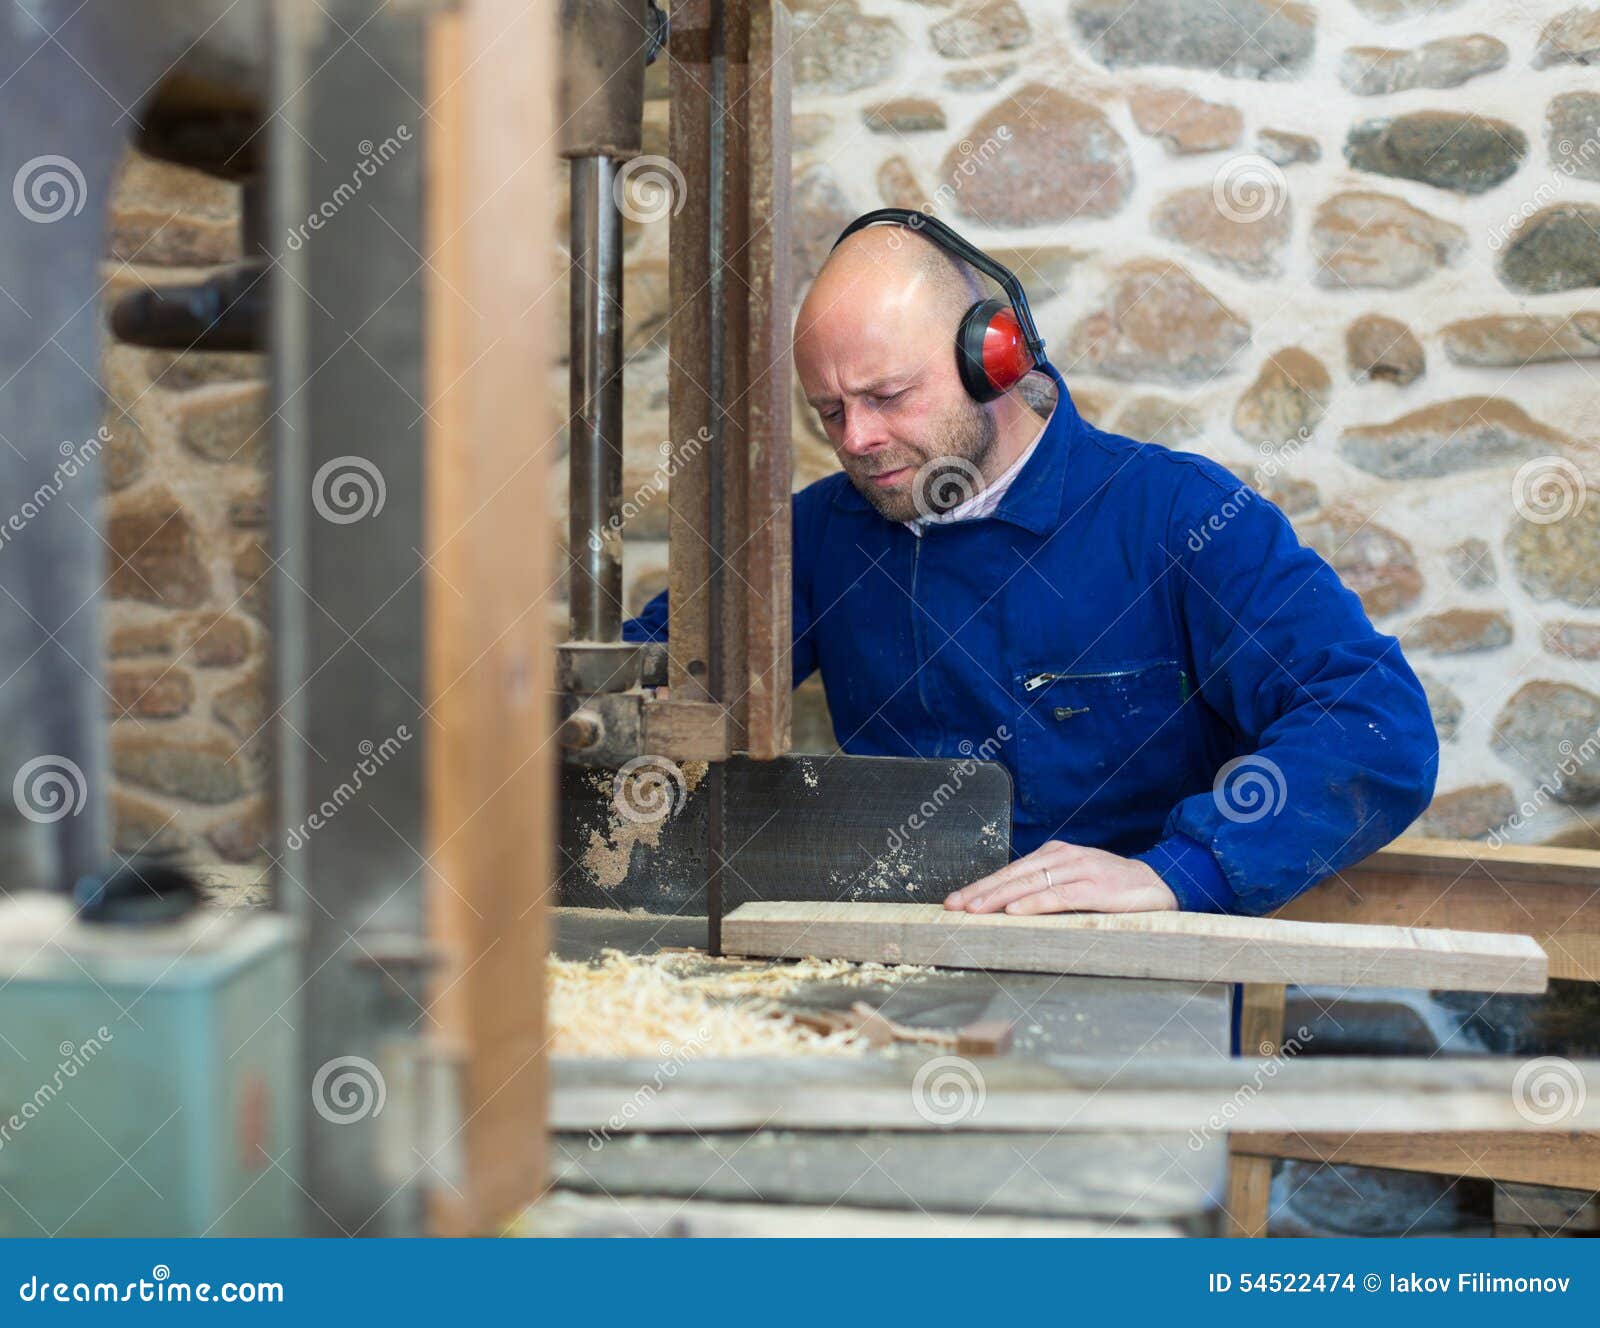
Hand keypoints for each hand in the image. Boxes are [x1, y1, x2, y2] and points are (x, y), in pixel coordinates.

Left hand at [943, 840, 1178, 914]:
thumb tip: (1003, 907)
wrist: (1158, 884)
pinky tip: (1015, 912)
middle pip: (1014, 875)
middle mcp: (1063, 857)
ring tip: (974, 910)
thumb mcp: (1072, 882)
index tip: (953, 901)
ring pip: (1032, 883)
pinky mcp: (1098, 888)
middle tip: (953, 907)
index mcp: (1053, 854)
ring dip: (999, 898)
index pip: (1009, 871)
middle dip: (980, 891)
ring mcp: (1081, 870)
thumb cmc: (1108, 888)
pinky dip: (1035, 903)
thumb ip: (1044, 888)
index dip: (980, 886)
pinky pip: (1061, 896)